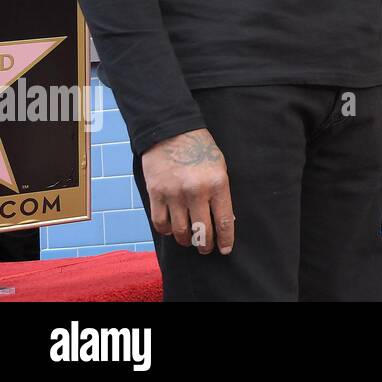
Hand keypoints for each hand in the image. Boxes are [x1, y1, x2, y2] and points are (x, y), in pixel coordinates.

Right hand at [140, 128, 233, 254]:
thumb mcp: (219, 167)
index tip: (225, 249)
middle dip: (206, 245)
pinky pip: (161, 223)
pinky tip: (173, 229)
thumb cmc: (200, 149)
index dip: (225, 239)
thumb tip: (223, 219)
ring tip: (191, 241)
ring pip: (181, 232)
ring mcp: (174, 194)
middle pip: (202, 231)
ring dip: (187, 241)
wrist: (171, 132)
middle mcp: (196, 192)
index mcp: (217, 183)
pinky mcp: (156, 194)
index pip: (224, 221)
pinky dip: (167, 231)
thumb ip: (220, 192)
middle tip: (206, 248)